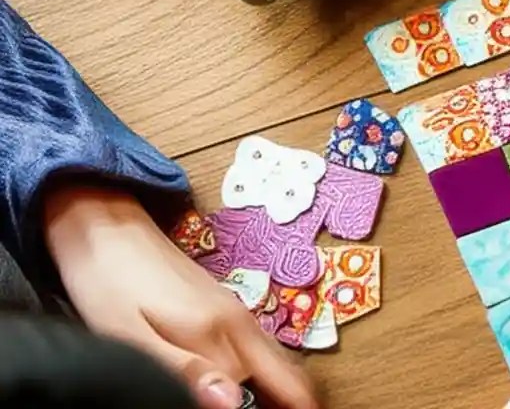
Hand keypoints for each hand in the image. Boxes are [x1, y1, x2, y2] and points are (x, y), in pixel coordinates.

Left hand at [44, 183, 317, 408]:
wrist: (108, 226)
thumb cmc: (109, 283)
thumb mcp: (129, 335)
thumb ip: (183, 371)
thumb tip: (232, 403)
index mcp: (217, 333)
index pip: (250, 395)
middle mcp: (239, 324)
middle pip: (284, 376)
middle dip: (293, 401)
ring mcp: (238, 313)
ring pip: (280, 362)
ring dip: (287, 389)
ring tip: (286, 407)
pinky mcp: (229, 308)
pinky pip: (266, 348)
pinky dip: (273, 372)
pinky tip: (259, 387)